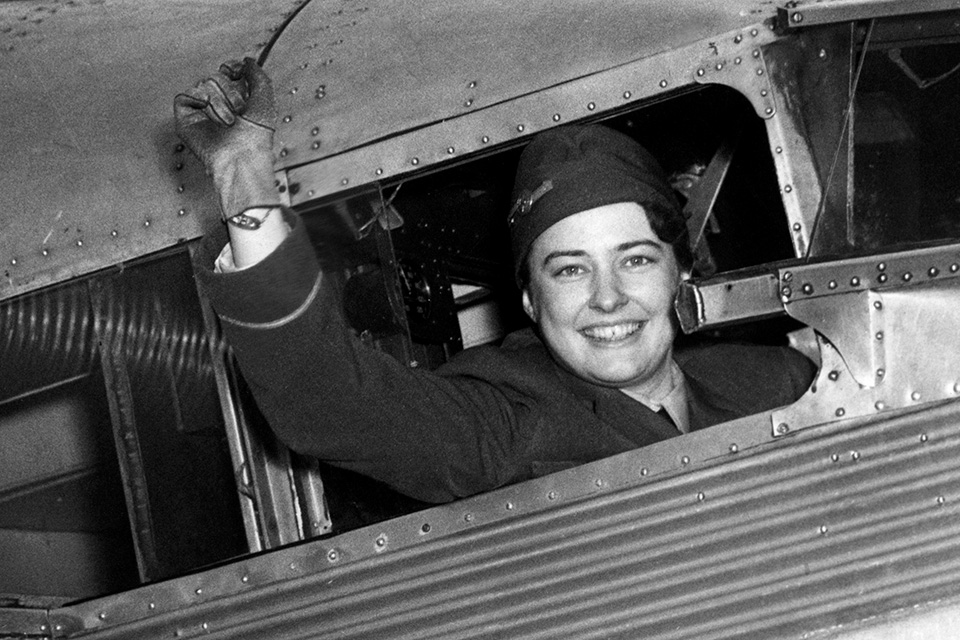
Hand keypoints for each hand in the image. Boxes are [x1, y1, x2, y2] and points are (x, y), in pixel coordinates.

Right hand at [174, 58, 280, 219]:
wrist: (241, 159)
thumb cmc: (256, 137)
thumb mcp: (265, 100)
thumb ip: (257, 75)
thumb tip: (247, 60)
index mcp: (236, 100)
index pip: (227, 71)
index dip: (231, 69)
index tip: (235, 73)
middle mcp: (218, 105)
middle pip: (215, 76)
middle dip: (230, 92)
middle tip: (238, 112)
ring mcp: (200, 112)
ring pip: (202, 84)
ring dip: (219, 102)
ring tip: (227, 122)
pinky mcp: (185, 119)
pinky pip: (184, 94)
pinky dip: (198, 99)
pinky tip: (207, 110)